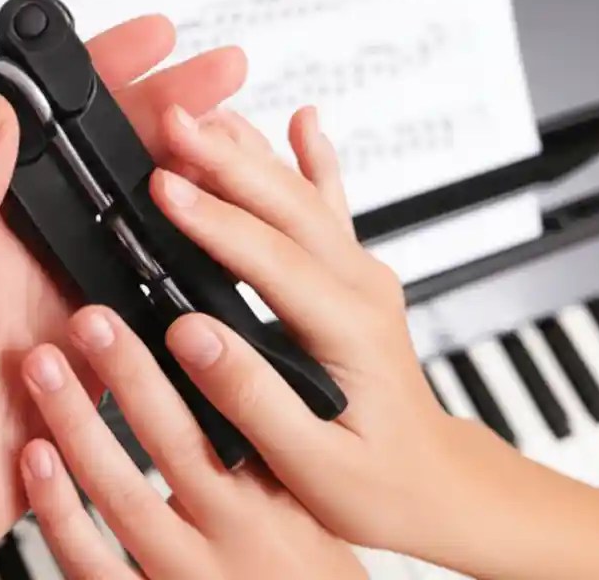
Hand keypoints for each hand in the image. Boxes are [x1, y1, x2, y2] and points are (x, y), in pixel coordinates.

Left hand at [0, 18, 249, 577]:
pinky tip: (220, 265)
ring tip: (242, 168)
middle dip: (171, 123)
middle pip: (109, 176)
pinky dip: (186, 287)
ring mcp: (59, 316)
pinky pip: (147, 318)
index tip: (154, 42)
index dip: (100, 79)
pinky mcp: (86, 371)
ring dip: (188, 200)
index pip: (43, 134)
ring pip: (139, 240)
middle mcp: (23, 265)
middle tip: (225, 87)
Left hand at [16, 305, 365, 578]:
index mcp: (284, 499)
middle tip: (92, 318)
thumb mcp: (309, 511)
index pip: (244, 413)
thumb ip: (266, 450)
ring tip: (44, 366)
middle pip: (177, 440)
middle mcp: (238, 536)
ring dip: (77, 423)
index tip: (174, 311)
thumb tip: (227, 366)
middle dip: (129, 372)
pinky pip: (91, 564)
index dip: (210, 359)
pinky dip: (59, 510)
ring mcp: (190, 577)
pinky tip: (37, 460)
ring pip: (124, 494)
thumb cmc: (306, 579)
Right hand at [142, 100, 598, 579]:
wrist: (436, 484)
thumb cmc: (380, 482)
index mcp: (349, 330)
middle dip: (225, 158)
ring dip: (251, 152)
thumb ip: (252, 397)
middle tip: (170, 122)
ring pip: (303, 197)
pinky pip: (331, 208)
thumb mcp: (312, 464)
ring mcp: (360, 277)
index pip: (272, 257)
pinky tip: (305, 123)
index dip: (213, 218)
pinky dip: (315, 160)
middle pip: (288, 206)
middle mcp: (361, 289)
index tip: (162, 187)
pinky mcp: (352, 278)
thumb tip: (194, 337)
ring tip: (203, 113)